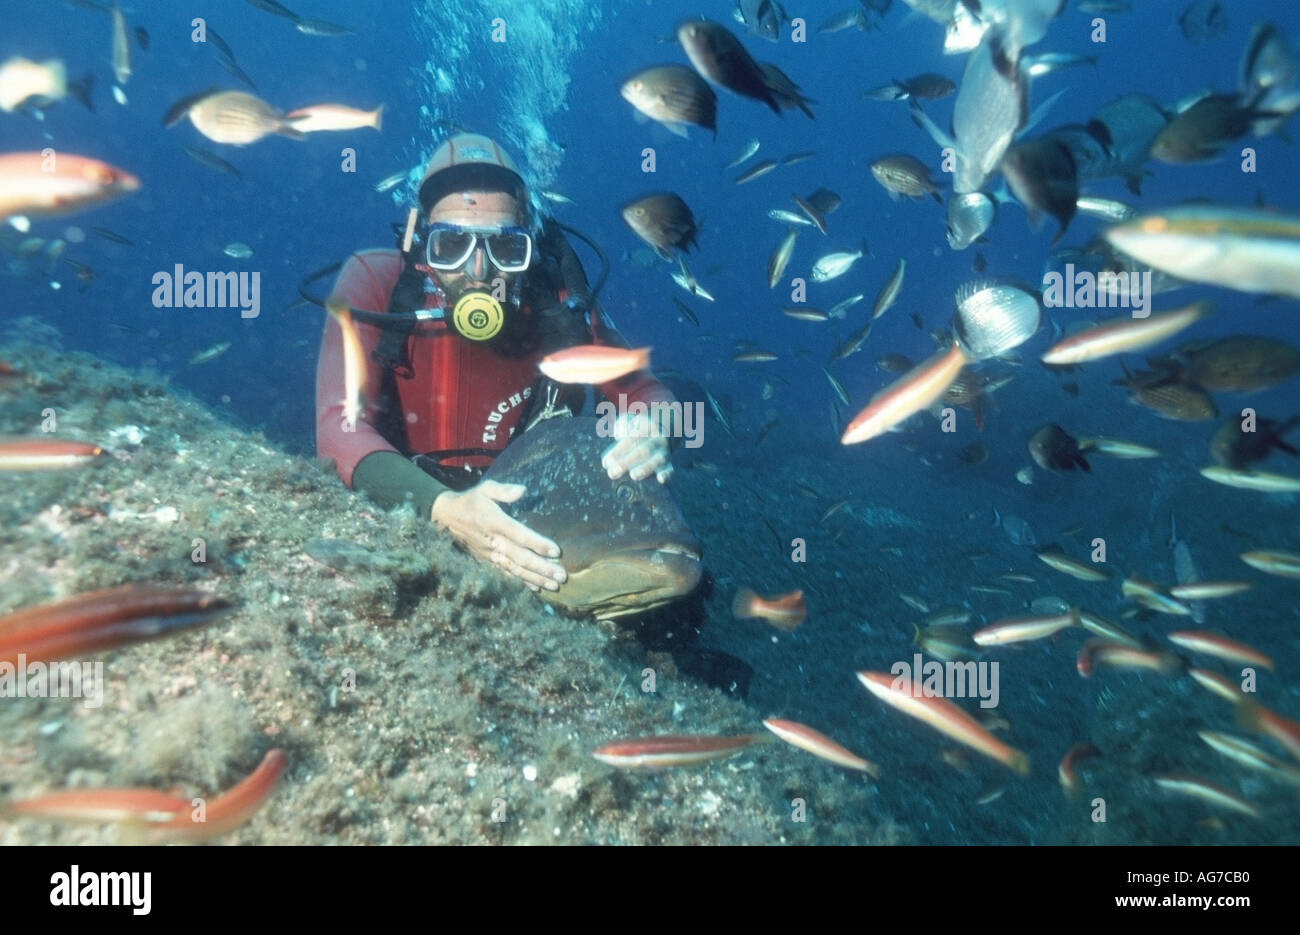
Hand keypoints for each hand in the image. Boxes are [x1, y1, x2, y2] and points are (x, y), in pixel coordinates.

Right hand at [430, 480, 566, 591]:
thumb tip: (523, 490)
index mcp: (494, 522)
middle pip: (521, 558)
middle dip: (542, 568)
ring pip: (515, 569)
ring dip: (535, 579)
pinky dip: (520, 583)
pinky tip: (535, 589)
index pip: (520, 535)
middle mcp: (493, 541)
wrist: (445, 517)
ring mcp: (489, 554)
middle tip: (562, 576)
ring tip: (553, 586)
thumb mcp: (485, 489)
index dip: (538, 544)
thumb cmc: (470, 501)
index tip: (556, 551)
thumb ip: (503, 490)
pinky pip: (505, 574)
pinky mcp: (486, 561)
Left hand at [601, 412, 672, 483]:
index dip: (618, 451)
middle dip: (627, 462)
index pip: (631, 440)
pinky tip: (661, 479)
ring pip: (657, 460)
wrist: (665, 428)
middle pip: (643, 451)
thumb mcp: (631, 420)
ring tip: (633, 475)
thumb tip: (619, 433)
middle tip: (612, 472)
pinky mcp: (668, 463)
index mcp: (646, 428)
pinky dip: (667, 474)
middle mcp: (656, 439)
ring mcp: (664, 451)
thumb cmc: (639, 428)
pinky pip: (670, 468)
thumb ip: (622, 424)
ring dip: (645, 468)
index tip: (606, 463)